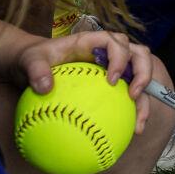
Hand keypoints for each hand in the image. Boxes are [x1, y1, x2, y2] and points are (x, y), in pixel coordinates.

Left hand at [11, 32, 155, 133]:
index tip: (112, 80)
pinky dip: (135, 112)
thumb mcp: (29, 60)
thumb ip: (36, 70)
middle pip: (140, 55)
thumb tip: (44, 87)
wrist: (32, 64)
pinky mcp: (115, 83)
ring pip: (141, 76)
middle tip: (133, 95)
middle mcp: (109, 52)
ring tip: (139, 123)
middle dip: (143, 74)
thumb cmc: (33, 58)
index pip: (116, 42)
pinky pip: (130, 96)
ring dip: (145, 98)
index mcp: (93, 41)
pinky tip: (130, 132)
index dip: (119, 58)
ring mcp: (115, 67)